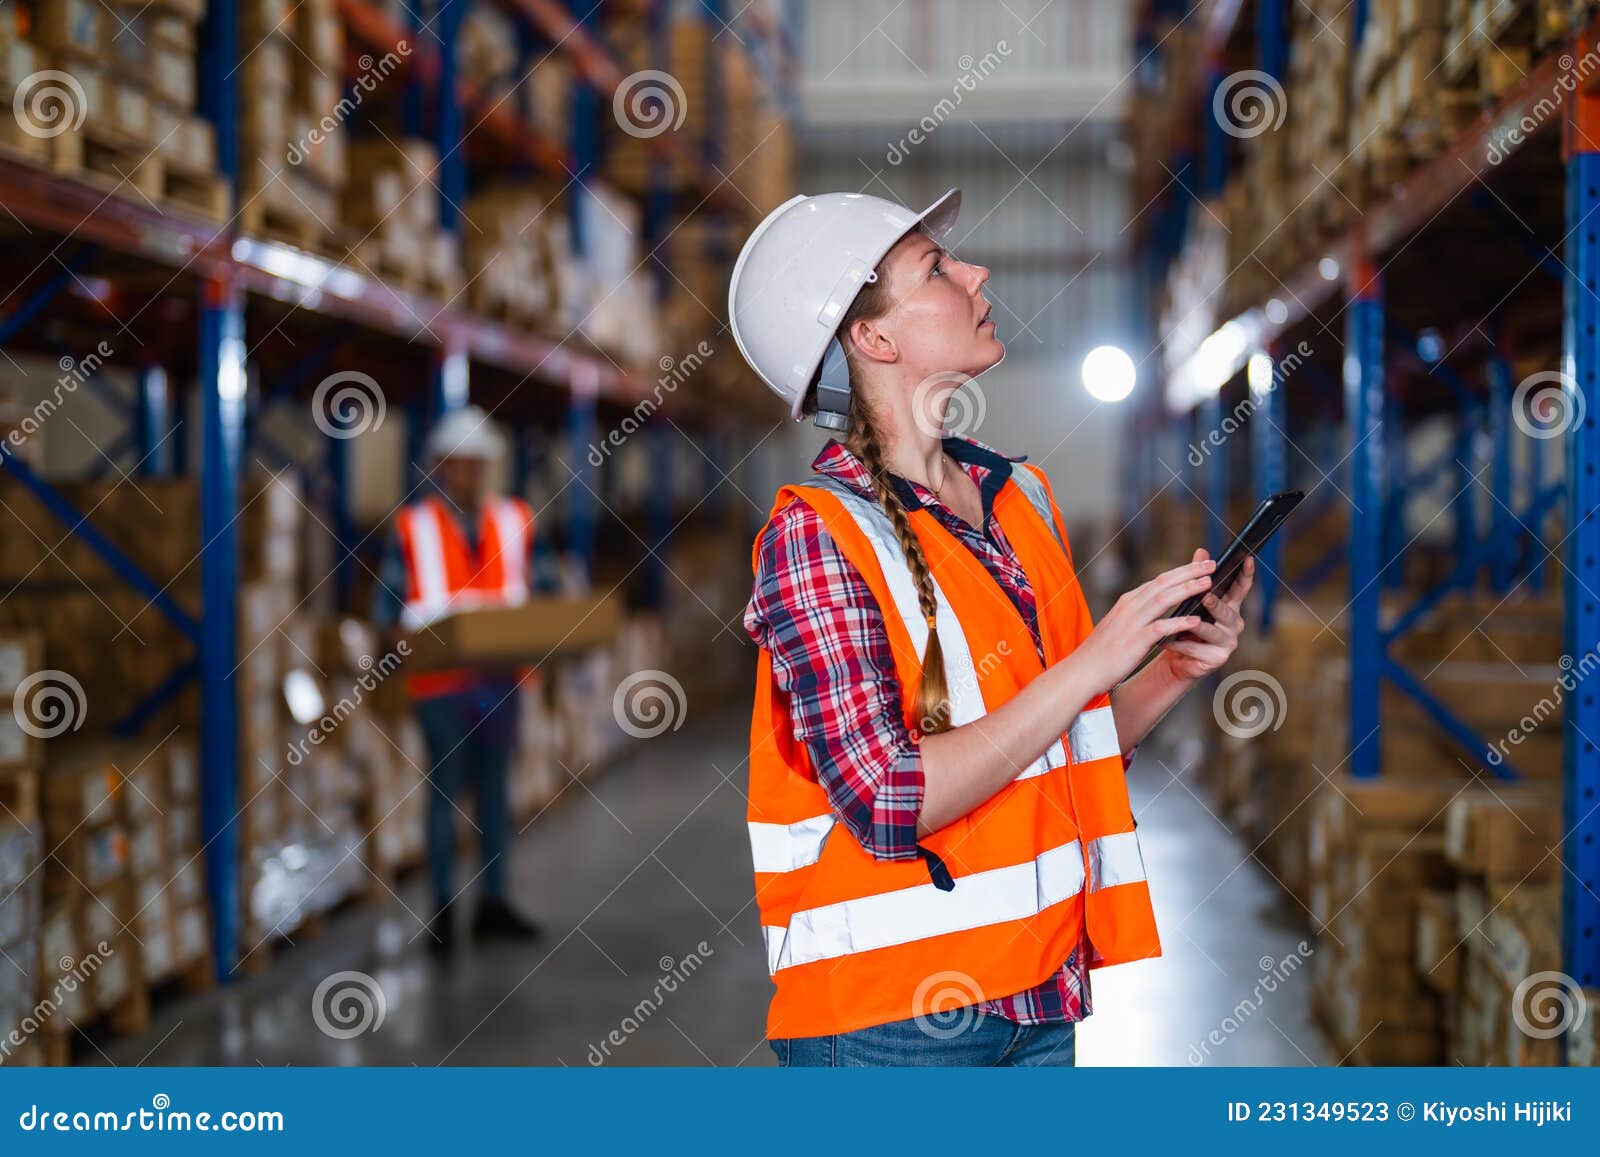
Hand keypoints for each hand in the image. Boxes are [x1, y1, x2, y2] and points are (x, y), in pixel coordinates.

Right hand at [1072, 557, 1216, 690]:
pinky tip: (1195, 620)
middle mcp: (1130, 607)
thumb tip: (1154, 605)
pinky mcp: (1134, 641)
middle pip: (1164, 583)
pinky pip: (1160, 628)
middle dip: (1189, 572)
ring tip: (1208, 583)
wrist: (1082, 671)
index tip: (1200, 564)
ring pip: (1164, 599)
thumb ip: (1136, 613)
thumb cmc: (1101, 652)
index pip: (1159, 580)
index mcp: (1128, 602)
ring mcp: (1132, 623)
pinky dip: (1178, 622)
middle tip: (1211, 563)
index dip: (1181, 571)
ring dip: (1187, 589)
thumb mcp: (1119, 625)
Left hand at [1160, 548, 1253, 681]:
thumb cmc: (1185, 625)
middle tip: (1206, 597)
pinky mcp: (1217, 659)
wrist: (1176, 656)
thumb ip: (1197, 576)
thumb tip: (1201, 551)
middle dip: (1216, 604)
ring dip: (1196, 626)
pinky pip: (1196, 649)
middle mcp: (1233, 624)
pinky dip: (1179, 644)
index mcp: (1229, 606)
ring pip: (1211, 631)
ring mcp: (1227, 642)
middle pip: (1227, 611)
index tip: (1248, 559)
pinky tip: (1165, 640)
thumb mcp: (1190, 599)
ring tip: (1184, 620)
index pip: (1240, 587)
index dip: (1246, 574)